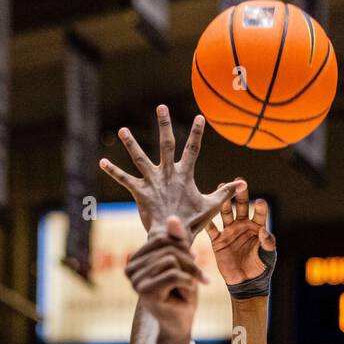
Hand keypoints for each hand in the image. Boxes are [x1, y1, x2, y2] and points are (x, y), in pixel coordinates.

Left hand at [100, 103, 243, 238]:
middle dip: (164, 124)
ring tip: (123, 130)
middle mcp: (167, 174)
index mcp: (184, 175)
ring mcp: (152, 182)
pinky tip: (102, 161)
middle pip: (165, 144)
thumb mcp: (211, 206)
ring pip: (139, 158)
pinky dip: (113, 171)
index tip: (199, 117)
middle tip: (161, 106)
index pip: (192, 149)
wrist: (173, 237)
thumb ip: (225, 193)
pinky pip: (124, 180)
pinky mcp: (139, 192)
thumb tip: (242, 184)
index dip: (196, 133)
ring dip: (131, 143)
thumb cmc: (192, 222)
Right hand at [124, 216, 204, 343]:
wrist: (180, 323)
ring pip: (171, 260)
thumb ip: (176, 241)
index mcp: (136, 259)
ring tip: (188, 287)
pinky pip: (173, 274)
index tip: (194, 261)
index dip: (182, 247)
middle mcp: (130, 268)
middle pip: (167, 248)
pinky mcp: (145, 292)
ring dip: (188, 274)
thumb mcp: (182, 262)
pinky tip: (188, 292)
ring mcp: (136, 280)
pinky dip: (188, 282)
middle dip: (189, 262)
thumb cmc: (181, 293)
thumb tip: (172, 218)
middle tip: (197, 277)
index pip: (161, 238)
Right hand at [206, 184, 274, 288]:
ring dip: (222, 202)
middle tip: (238, 181)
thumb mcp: (268, 256)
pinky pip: (211, 230)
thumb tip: (264, 231)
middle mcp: (242, 226)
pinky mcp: (218, 242)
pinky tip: (203, 213)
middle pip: (240, 206)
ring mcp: (229, 232)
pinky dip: (207, 222)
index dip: (260, 208)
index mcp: (257, 228)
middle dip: (239, 194)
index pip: (259, 214)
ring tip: (220, 187)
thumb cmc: (261, 269)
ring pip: (225, 213)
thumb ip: (268, 243)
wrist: (245, 284)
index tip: (260, 202)